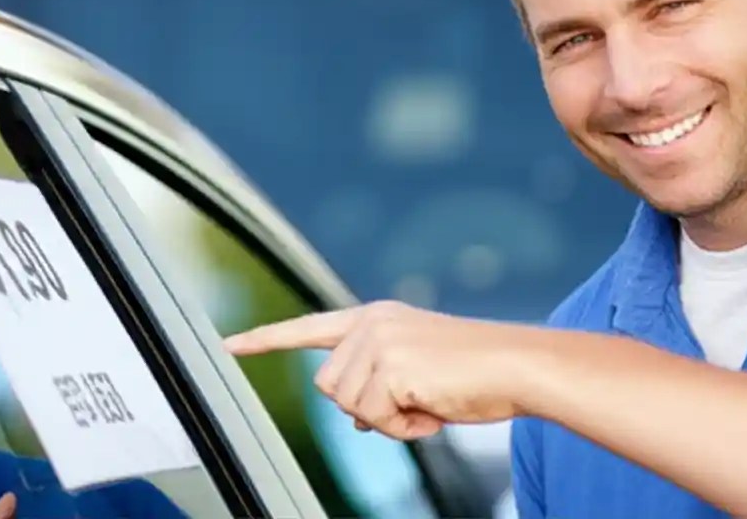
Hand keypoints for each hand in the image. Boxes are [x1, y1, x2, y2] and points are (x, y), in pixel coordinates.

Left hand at [223, 300, 524, 439]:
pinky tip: (434, 409)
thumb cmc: (475, 374)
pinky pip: (376, 422)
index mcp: (375, 318)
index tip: (229, 344)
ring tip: (429, 401)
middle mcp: (370, 324)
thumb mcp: (416, 373)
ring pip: (350, 409)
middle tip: (417, 400)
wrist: (517, 367)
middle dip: (370, 409)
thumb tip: (357, 420)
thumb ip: (378, 384)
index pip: (309, 328)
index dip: (266, 339)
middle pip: (330, 389)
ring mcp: (378, 342)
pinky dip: (406, 429)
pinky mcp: (391, 367)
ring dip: (390, 420)